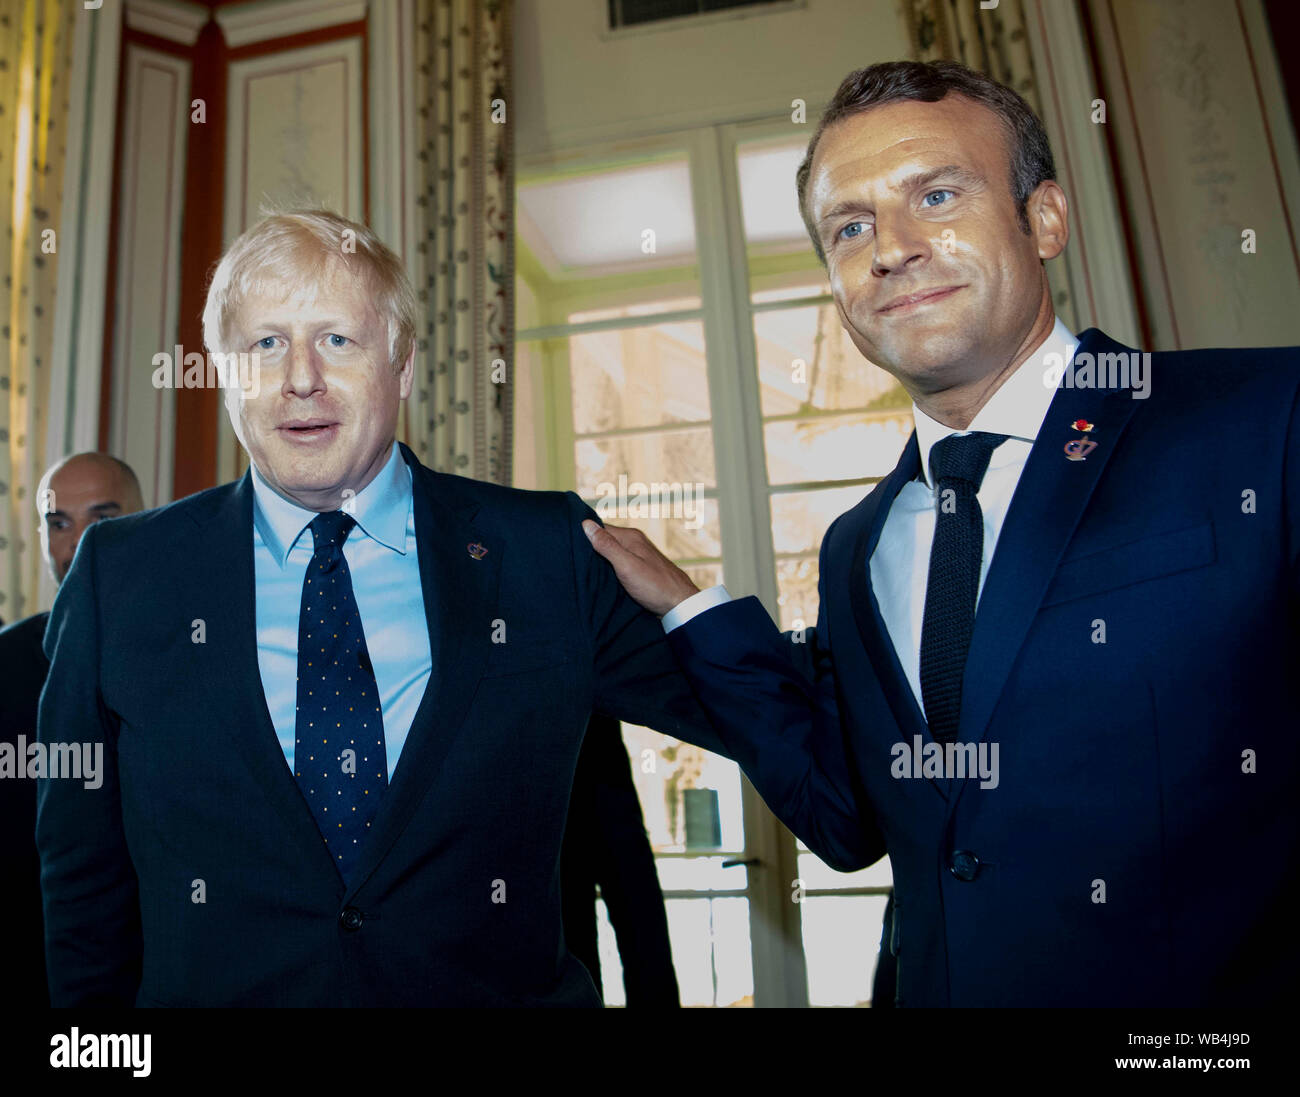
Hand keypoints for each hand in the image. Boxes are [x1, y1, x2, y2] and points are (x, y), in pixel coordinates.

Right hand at [582, 519, 699, 616]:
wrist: (680, 605)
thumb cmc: (655, 586)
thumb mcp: (626, 565)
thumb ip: (607, 545)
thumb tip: (586, 524)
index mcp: (631, 537)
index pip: (600, 528)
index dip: (585, 535)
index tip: (567, 544)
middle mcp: (635, 543)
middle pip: (605, 540)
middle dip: (591, 548)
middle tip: (571, 558)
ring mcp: (638, 556)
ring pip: (611, 553)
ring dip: (599, 560)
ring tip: (582, 568)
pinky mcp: (639, 569)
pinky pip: (618, 563)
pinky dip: (609, 568)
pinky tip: (601, 577)